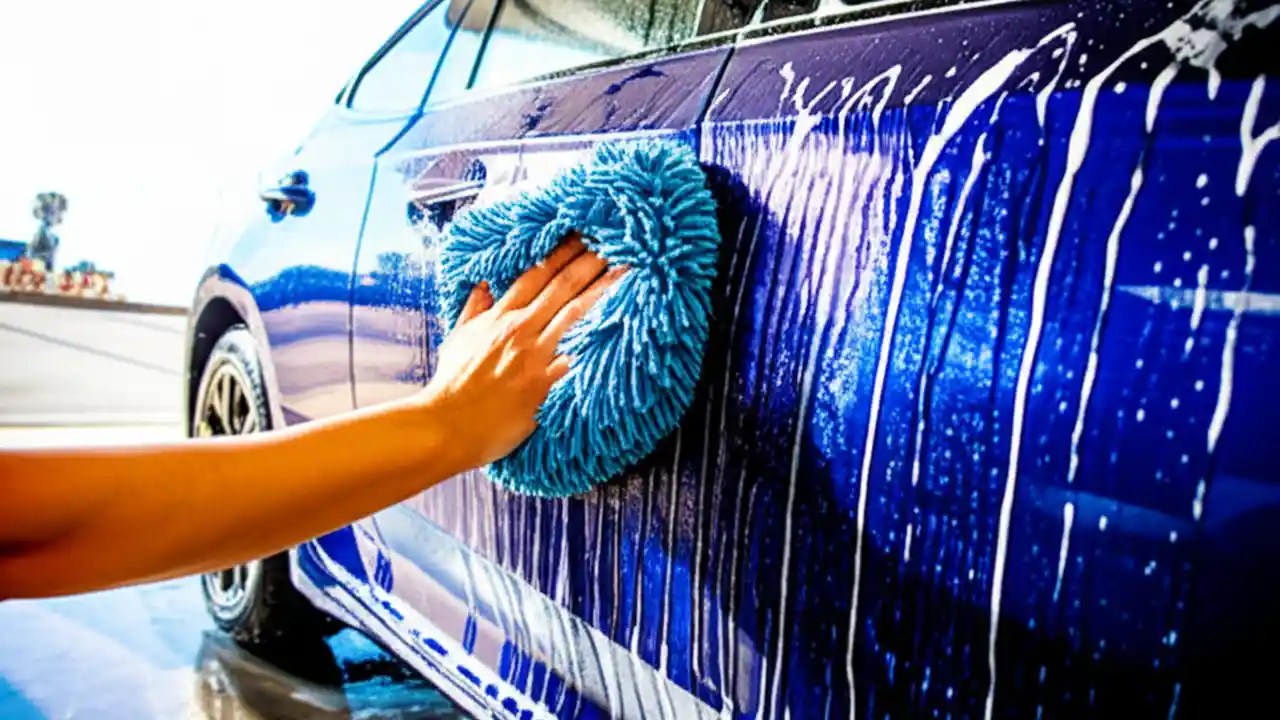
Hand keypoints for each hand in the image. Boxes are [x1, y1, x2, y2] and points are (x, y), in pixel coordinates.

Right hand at [421, 236, 621, 469]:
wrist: (446, 424)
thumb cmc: (451, 385)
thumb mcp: (457, 339)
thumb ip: (473, 309)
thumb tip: (483, 285)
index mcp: (499, 317)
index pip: (535, 274)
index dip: (560, 252)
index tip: (580, 235)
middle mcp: (519, 329)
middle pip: (561, 286)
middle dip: (589, 260)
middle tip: (614, 240)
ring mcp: (533, 356)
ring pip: (574, 313)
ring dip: (602, 289)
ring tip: (624, 270)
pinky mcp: (543, 385)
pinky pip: (576, 357)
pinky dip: (596, 340)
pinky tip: (621, 325)